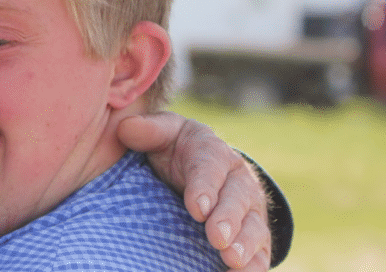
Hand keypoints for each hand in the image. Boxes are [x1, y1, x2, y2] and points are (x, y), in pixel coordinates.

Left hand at [117, 112, 272, 270]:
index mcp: (213, 152)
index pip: (211, 165)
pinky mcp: (255, 235)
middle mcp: (238, 180)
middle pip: (238, 198)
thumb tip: (125, 128)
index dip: (205, 186)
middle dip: (228, 218)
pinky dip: (255, 266)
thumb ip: (148, 131)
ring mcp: (249, 209)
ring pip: (254, 226)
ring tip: (232, 260)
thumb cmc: (178, 151)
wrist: (205, 168)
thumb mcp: (164, 135)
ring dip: (245, 244)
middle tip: (217, 238)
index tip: (197, 207)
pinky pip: (261, 252)